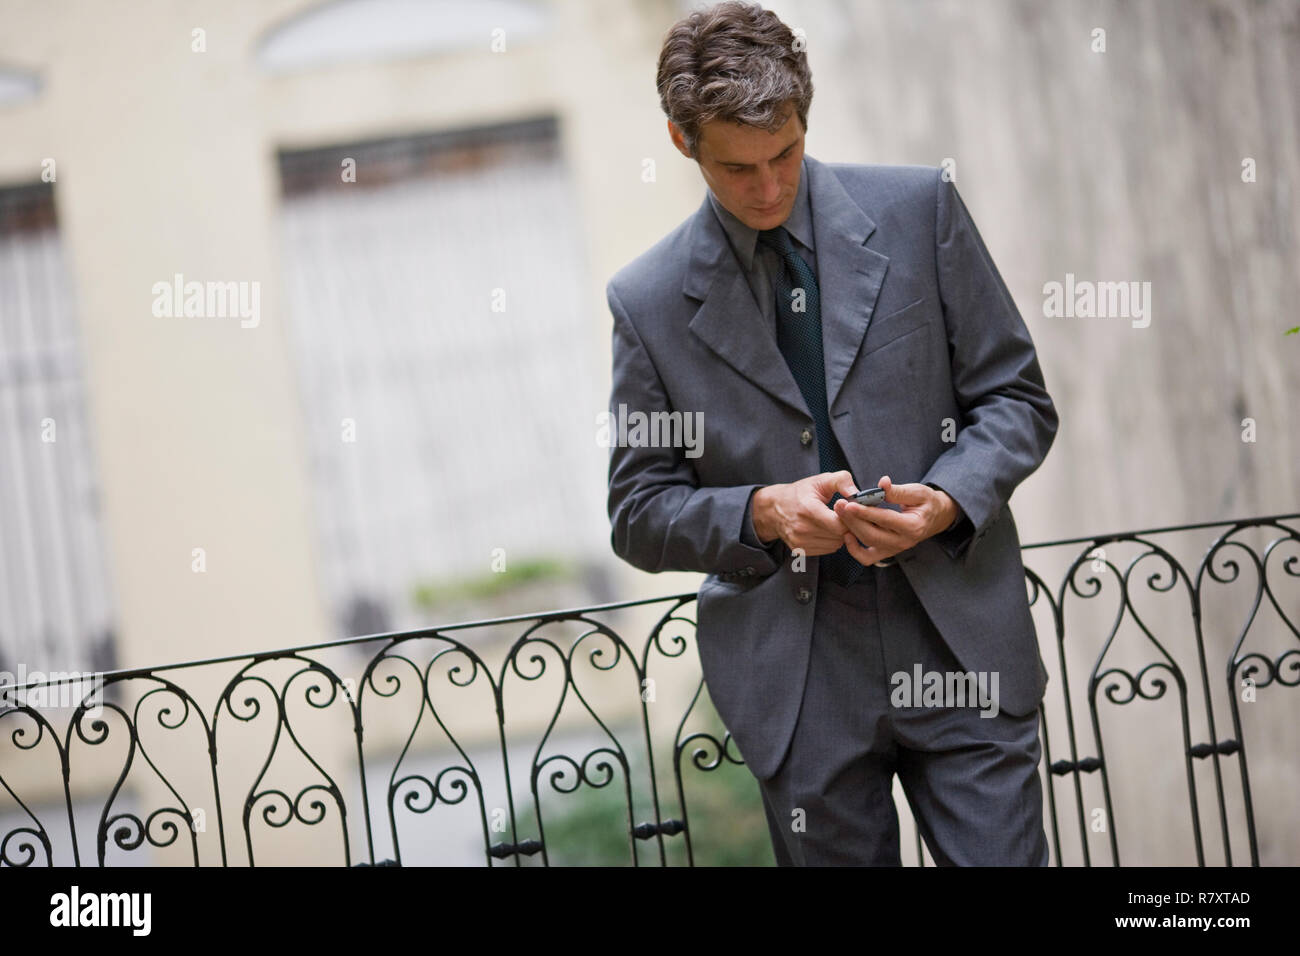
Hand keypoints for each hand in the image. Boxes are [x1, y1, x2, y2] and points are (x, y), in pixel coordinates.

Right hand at [752, 471, 858, 556]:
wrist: (774, 508)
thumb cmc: (800, 493)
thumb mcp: (820, 480)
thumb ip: (842, 481)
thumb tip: (857, 495)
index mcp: (808, 509)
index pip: (840, 524)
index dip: (850, 517)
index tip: (850, 510)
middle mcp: (802, 528)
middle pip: (839, 535)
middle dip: (847, 526)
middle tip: (846, 516)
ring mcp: (800, 541)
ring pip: (836, 544)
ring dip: (840, 534)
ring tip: (835, 521)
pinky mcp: (800, 550)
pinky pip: (828, 550)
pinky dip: (832, 541)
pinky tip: (827, 529)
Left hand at [831, 476, 958, 566]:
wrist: (935, 517)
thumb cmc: (926, 502)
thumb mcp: (917, 492)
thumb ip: (898, 491)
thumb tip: (882, 483)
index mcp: (913, 526)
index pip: (885, 520)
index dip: (866, 512)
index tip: (850, 503)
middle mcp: (903, 542)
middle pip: (872, 534)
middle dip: (853, 520)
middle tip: (839, 504)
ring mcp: (894, 549)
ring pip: (867, 543)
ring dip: (851, 528)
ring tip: (840, 511)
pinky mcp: (887, 552)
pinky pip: (867, 558)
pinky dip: (854, 550)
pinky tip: (846, 534)